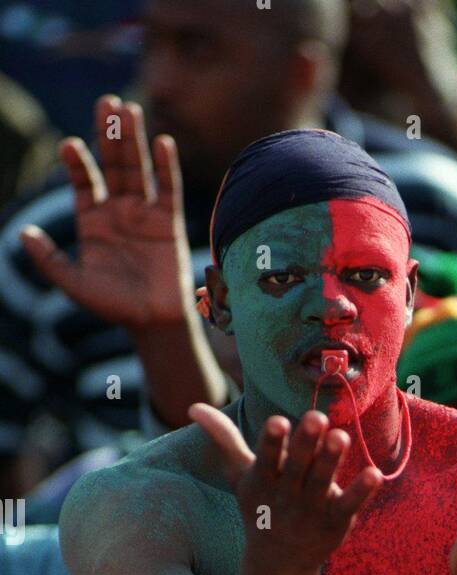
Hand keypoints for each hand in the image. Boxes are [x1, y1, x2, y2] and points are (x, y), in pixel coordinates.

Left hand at [19, 94, 192, 328]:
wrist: (153, 323)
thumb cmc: (113, 306)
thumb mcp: (74, 284)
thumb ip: (49, 260)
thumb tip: (22, 234)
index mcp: (93, 220)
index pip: (84, 181)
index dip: (77, 163)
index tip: (69, 146)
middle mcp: (117, 210)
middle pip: (112, 164)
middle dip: (108, 135)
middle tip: (104, 103)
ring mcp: (144, 213)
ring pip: (138, 169)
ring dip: (134, 140)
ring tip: (128, 110)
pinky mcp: (169, 222)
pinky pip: (168, 188)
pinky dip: (166, 166)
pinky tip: (161, 142)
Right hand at [189, 405, 382, 574]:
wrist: (278, 563)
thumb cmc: (261, 507)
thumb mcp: (242, 475)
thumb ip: (225, 439)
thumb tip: (193, 406)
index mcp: (263, 479)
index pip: (267, 457)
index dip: (272, 441)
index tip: (278, 421)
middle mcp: (287, 494)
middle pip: (297, 467)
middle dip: (305, 444)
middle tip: (316, 418)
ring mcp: (312, 509)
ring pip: (323, 482)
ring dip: (332, 460)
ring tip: (341, 436)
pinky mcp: (336, 522)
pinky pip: (349, 506)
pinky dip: (361, 492)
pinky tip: (374, 473)